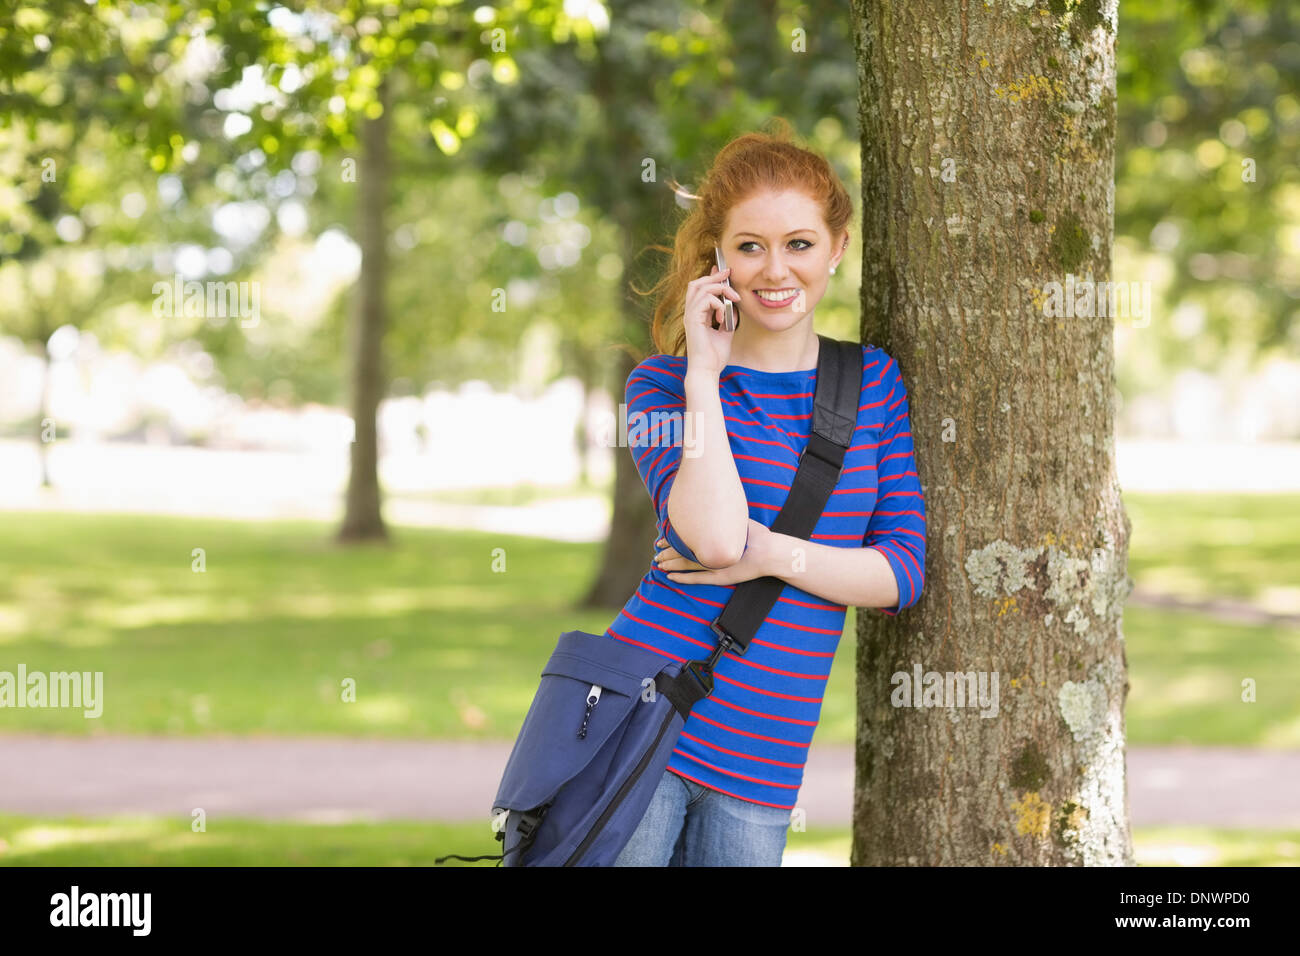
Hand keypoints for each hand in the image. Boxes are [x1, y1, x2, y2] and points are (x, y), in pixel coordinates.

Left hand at [653, 519, 772, 585]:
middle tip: (656, 552)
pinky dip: (682, 578)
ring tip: (658, 564)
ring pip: (686, 566)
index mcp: (712, 537)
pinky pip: (697, 579)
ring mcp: (714, 567)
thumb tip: (708, 504)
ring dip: (670, 565)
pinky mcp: (720, 578)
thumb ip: (722, 517)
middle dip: (667, 553)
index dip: (671, 540)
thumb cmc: (755, 534)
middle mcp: (711, 552)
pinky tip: (670, 577)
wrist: (770, 552)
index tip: (660, 539)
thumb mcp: (737, 519)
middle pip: (682, 552)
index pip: (685, 539)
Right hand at [682, 264, 741, 376]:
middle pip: (696, 283)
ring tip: (733, 298)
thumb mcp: (726, 333)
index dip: (711, 278)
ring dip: (720, 289)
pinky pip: (706, 299)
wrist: (707, 370)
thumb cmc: (714, 357)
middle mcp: (691, 313)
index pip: (700, 289)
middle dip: (713, 276)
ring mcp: (690, 316)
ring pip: (701, 287)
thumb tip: (734, 307)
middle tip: (728, 273)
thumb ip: (728, 319)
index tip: (724, 272)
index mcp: (697, 315)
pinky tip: (722, 317)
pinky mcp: (693, 320)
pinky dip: (718, 303)